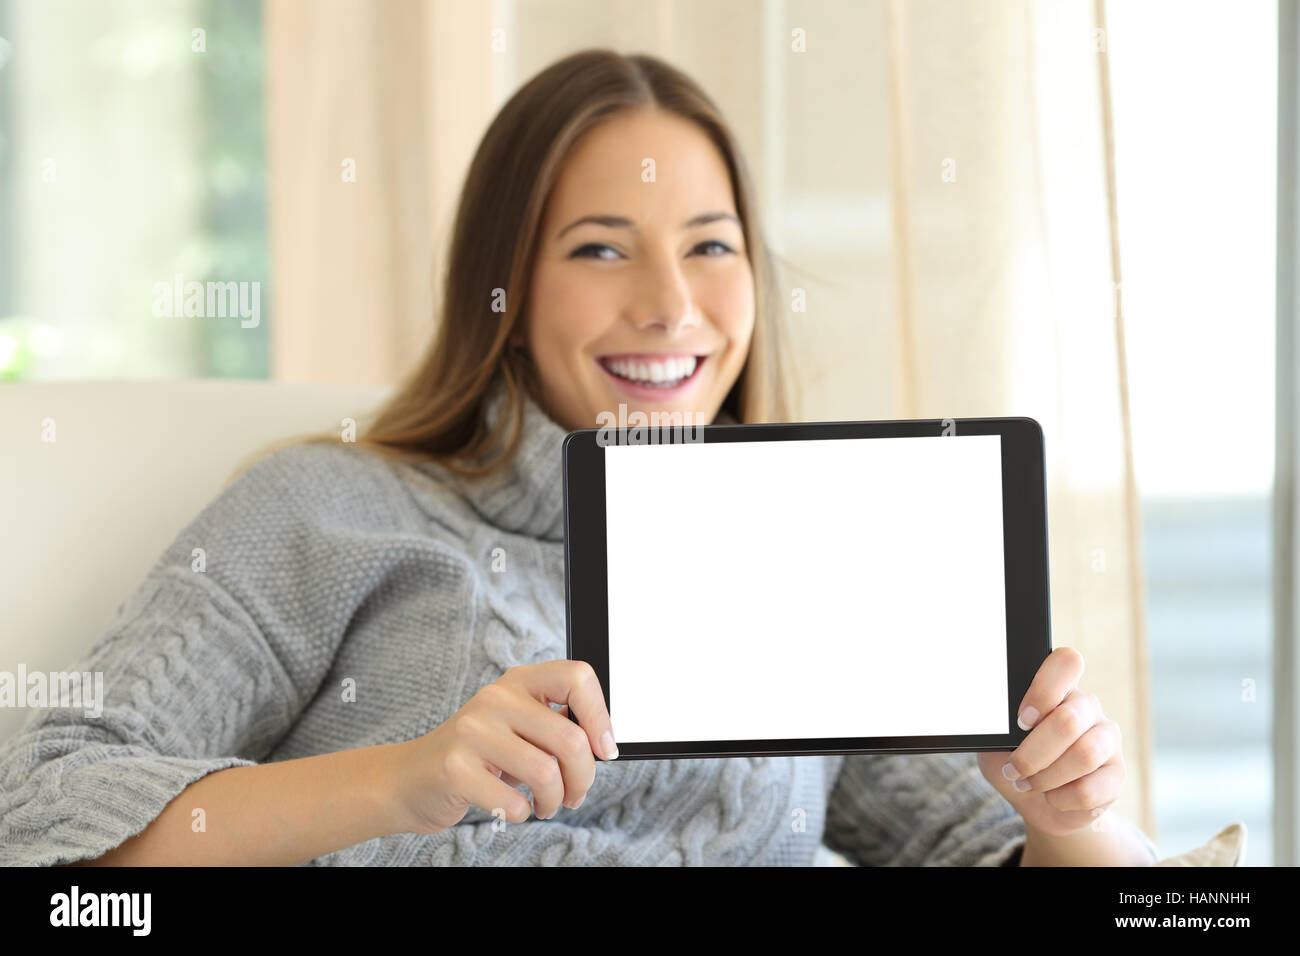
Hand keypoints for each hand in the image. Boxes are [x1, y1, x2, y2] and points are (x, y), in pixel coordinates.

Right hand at [389, 659, 617, 834]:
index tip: (604, 750)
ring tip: (544, 805)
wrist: (409, 779)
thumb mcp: (516, 727)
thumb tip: (604, 746)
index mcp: (518, 681)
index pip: (577, 677)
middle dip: (583, 778)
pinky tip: (511, 808)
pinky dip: (522, 814)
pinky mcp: (455, 767)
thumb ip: (553, 726)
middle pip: (570, 738)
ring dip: (554, 801)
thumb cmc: (477, 756)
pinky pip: (515, 802)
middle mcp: (496, 698)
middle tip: (574, 794)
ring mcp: (473, 730)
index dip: (600, 717)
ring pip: (546, 773)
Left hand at [976, 646, 1124, 837]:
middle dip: (1033, 752)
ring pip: (1084, 754)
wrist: (1036, 803)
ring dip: (1046, 776)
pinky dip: (1060, 798)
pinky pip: (1090, 788)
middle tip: (1013, 768)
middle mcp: (1087, 708)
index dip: (1044, 690)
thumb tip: (994, 723)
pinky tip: (1051, 796)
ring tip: (1027, 783)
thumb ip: (998, 727)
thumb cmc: (1014, 761)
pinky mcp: (1116, 774)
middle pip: (1069, 719)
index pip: (1067, 663)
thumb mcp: (997, 741)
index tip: (1021, 720)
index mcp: (1058, 689)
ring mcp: (1107, 738)